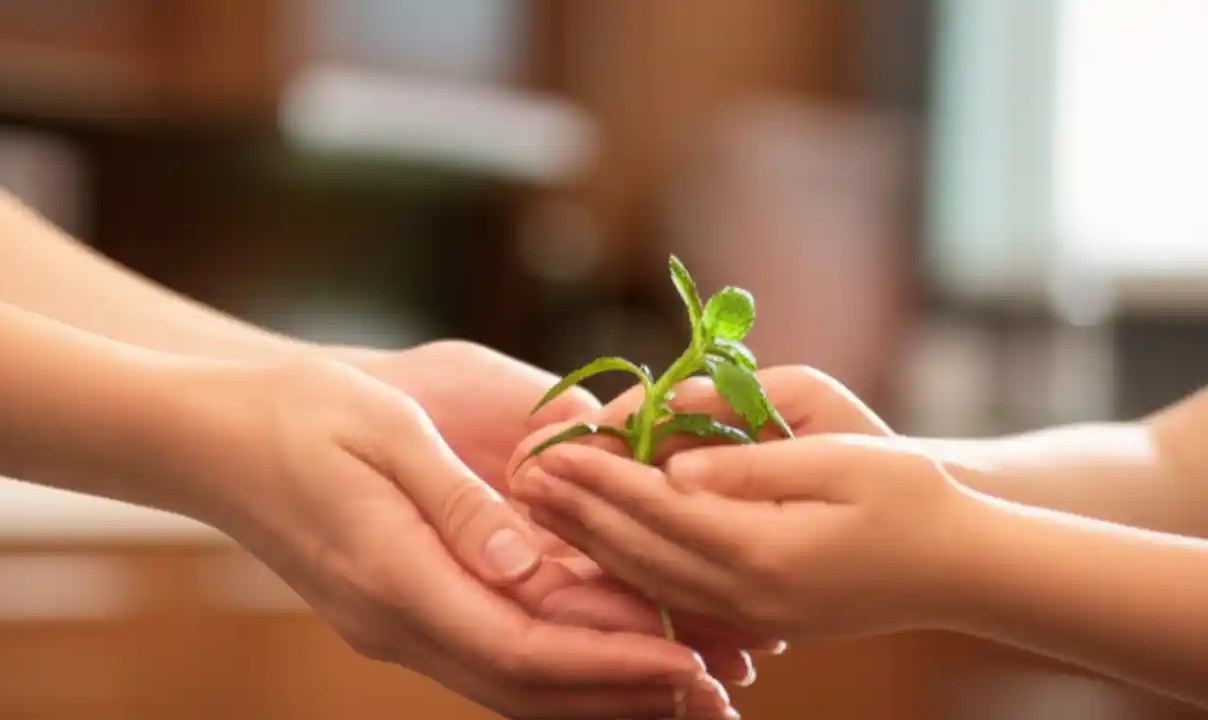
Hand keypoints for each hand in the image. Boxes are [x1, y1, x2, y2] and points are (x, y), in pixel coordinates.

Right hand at [187, 356, 736, 718]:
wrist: (209, 440)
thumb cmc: (295, 415)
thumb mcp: (383, 432)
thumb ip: (456, 503)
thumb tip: (528, 565)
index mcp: (396, 577)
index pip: (522, 646)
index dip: (611, 662)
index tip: (690, 663)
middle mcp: (397, 621)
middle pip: (526, 686)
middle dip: (623, 694)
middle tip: (715, 690)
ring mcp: (393, 624)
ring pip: (510, 682)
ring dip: (595, 689)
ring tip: (681, 684)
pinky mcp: (396, 609)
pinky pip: (489, 653)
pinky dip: (554, 664)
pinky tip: (601, 652)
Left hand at [511, 430, 972, 640]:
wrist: (961, 568)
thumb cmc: (910, 498)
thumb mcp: (839, 461)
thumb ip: (752, 465)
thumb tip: (674, 466)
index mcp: (764, 550)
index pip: (657, 509)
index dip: (599, 477)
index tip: (550, 450)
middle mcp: (747, 593)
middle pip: (637, 549)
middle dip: (576, 511)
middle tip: (521, 476)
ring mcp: (752, 613)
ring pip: (648, 577)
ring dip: (590, 540)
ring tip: (543, 508)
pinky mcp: (759, 616)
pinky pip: (674, 594)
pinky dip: (626, 568)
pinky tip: (598, 548)